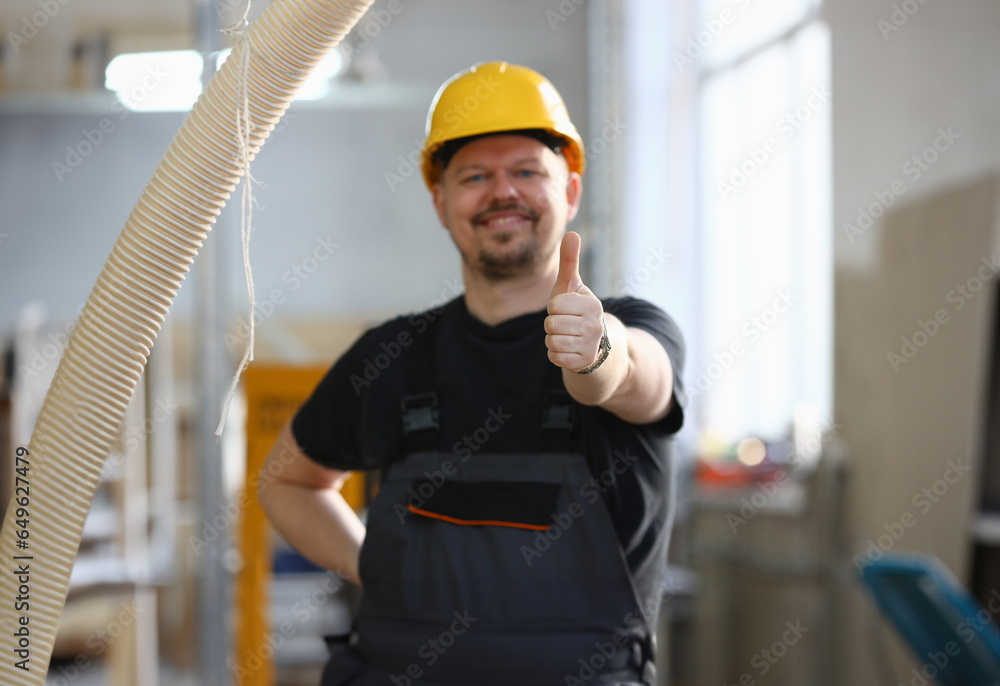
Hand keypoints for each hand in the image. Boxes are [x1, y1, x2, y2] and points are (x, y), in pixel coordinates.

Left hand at [545, 232, 604, 371]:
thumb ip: (569, 260)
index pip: (554, 306)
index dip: (554, 308)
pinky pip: (554, 356)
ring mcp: (590, 345)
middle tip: (565, 324)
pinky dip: (556, 354)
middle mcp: (595, 324)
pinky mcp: (583, 361)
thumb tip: (572, 232)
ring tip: (566, 336)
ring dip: (553, 339)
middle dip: (552, 324)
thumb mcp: (572, 286)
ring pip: (551, 341)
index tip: (565, 310)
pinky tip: (568, 349)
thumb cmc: (576, 310)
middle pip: (551, 324)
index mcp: (591, 304)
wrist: (593, 343)